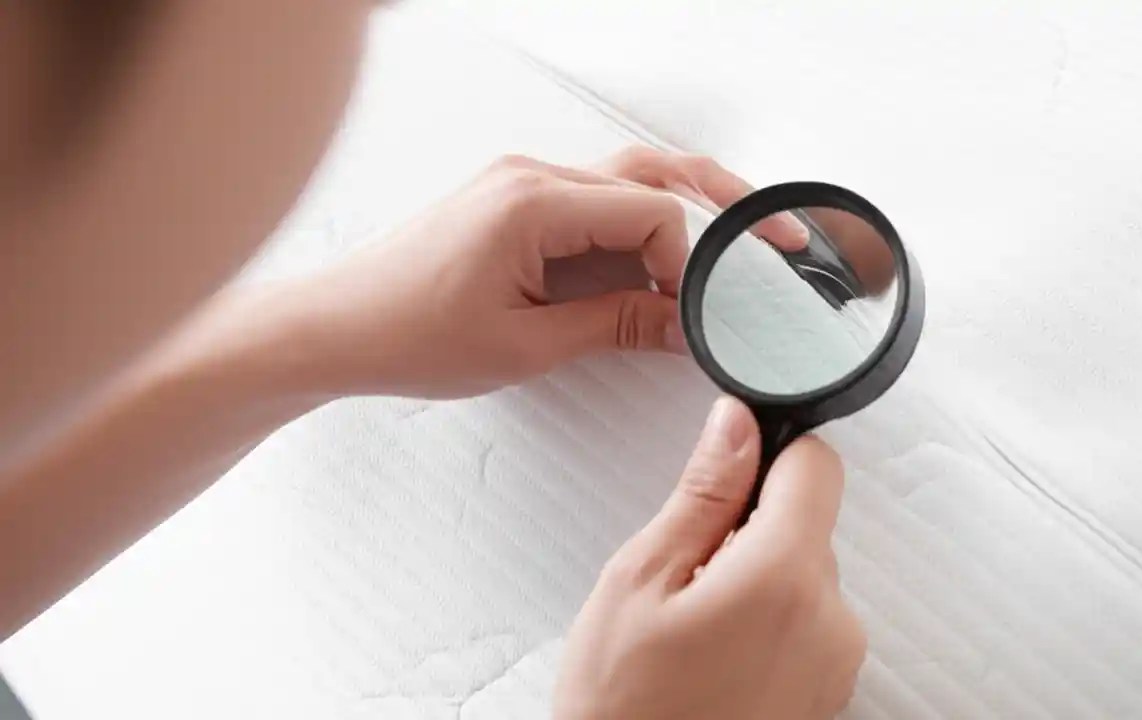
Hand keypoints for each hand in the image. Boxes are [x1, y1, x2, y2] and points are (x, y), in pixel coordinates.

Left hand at [290, 147, 808, 399]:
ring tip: (736, 241)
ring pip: (628, 181)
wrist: (333, 327)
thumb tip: (682, 325)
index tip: (707, 315)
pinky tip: (657, 265)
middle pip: (653, 172)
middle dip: (722, 203)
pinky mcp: (514, 202)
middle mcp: (531, 177)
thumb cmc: (406, 333)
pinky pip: (594, 202)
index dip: (691, 266)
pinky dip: (636, 228)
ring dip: (682, 210)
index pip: (651, 214)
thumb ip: (615, 324)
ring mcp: (521, 183)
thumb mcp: (525, 345)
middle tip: (778, 235)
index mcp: (534, 203)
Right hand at [554, 397, 865, 718]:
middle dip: (750, 531)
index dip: (769, 455)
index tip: (729, 477)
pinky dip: (768, 624)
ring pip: (806, 574)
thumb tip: (736, 423)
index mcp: (784, 578)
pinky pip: (808, 624)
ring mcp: (836, 664)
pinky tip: (715, 660)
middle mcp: (831, 620)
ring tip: (694, 632)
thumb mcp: (639, 582)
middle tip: (685, 581)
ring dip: (757, 580)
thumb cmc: (620, 710)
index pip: (817, 465)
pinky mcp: (830, 695)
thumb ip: (702, 494)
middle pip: (809, 523)